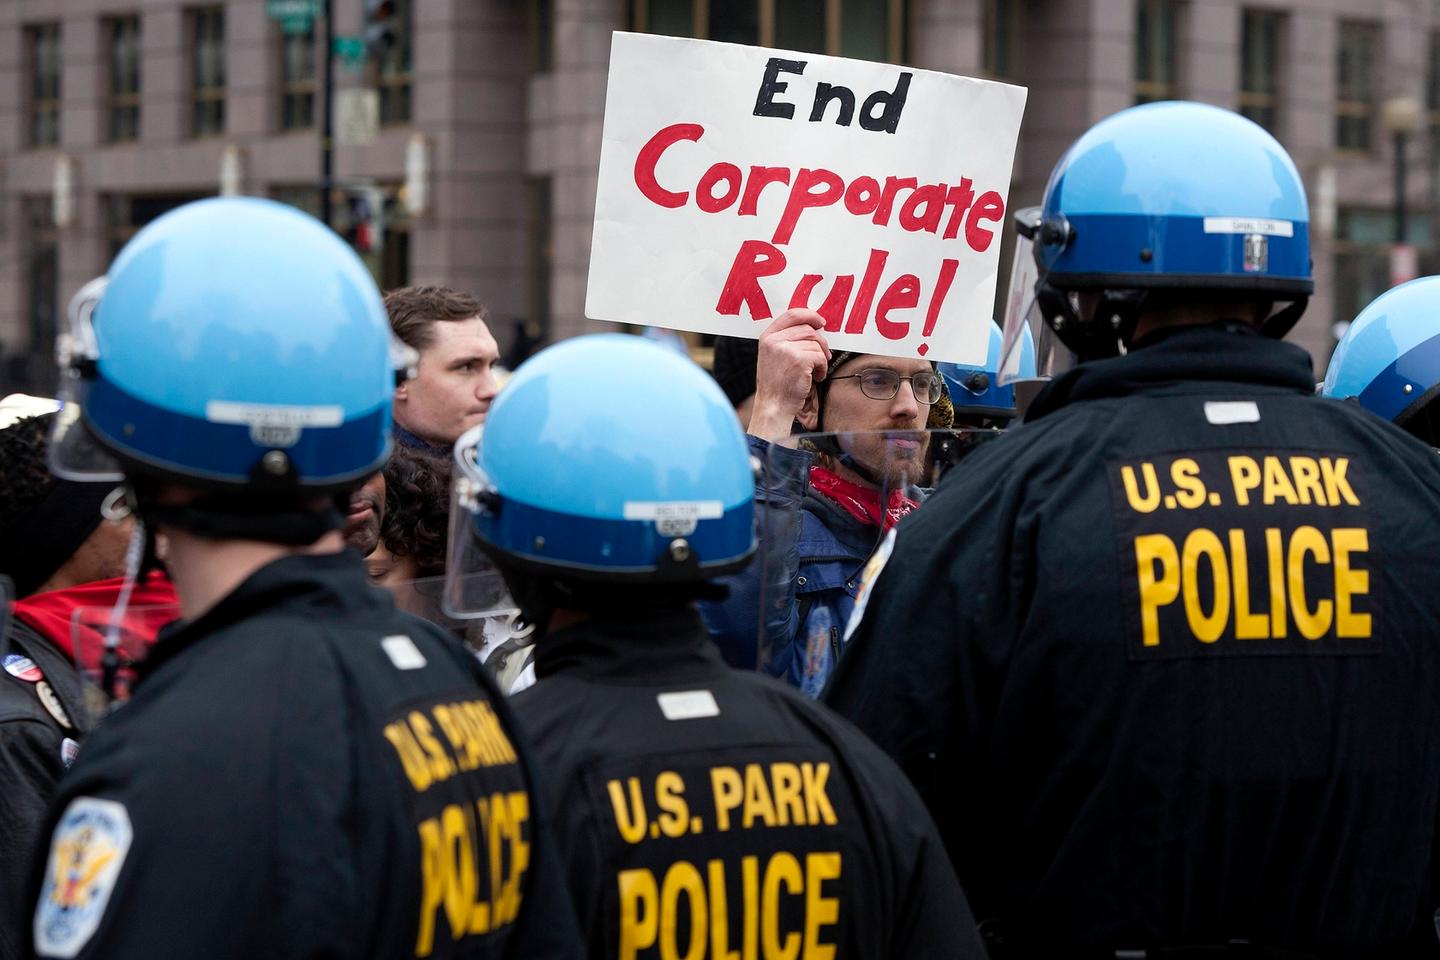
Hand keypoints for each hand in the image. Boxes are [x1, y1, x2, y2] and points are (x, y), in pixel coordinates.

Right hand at [748, 309, 831, 444]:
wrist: (773, 406)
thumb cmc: (776, 383)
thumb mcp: (773, 355)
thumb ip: (786, 339)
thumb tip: (813, 327)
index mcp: (768, 336)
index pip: (792, 314)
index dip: (810, 315)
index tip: (821, 322)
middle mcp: (774, 340)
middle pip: (808, 329)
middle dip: (821, 342)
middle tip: (824, 356)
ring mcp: (786, 350)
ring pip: (816, 343)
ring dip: (821, 358)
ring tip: (815, 371)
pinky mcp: (799, 361)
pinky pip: (820, 357)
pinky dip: (822, 368)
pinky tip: (815, 377)